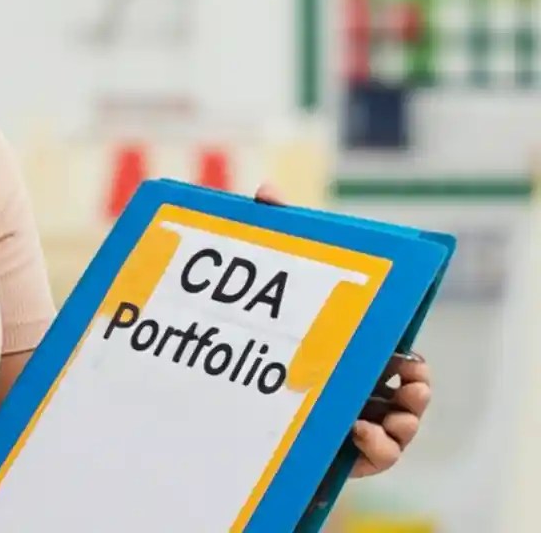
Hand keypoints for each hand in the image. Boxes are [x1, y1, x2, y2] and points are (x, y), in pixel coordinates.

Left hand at [253, 183, 432, 477]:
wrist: (229, 408)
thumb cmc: (263, 338)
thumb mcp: (271, 289)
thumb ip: (275, 236)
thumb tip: (265, 191)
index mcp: (356, 353)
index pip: (396, 354)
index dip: (412, 360)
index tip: (411, 358)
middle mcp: (361, 390)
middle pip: (408, 394)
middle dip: (419, 388)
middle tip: (415, 381)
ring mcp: (355, 423)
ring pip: (399, 429)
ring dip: (408, 422)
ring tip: (401, 411)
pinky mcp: (341, 453)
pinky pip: (373, 458)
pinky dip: (375, 447)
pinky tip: (356, 430)